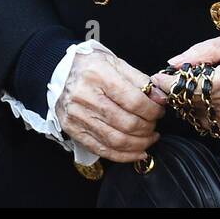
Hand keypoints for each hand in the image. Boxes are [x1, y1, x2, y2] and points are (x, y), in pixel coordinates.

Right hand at [55, 48, 165, 162]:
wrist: (59, 71)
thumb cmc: (90, 66)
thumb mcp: (116, 63)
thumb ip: (140, 80)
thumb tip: (160, 98)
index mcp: (98, 75)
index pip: (134, 101)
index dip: (152, 110)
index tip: (159, 110)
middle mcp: (85, 96)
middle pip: (126, 123)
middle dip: (148, 128)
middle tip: (155, 124)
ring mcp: (77, 116)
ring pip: (116, 140)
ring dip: (139, 144)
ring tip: (149, 138)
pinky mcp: (73, 130)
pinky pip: (102, 150)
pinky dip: (123, 155)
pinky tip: (137, 152)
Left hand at [151, 33, 219, 138]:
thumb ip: (201, 51)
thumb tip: (174, 62)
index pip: (189, 86)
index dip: (169, 83)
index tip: (158, 77)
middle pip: (189, 102)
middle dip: (176, 91)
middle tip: (172, 81)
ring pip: (196, 114)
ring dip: (188, 103)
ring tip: (194, 88)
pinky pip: (207, 123)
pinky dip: (202, 112)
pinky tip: (208, 100)